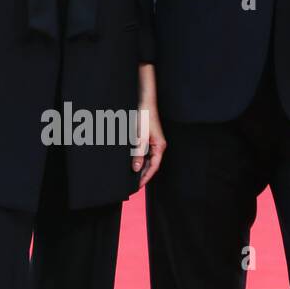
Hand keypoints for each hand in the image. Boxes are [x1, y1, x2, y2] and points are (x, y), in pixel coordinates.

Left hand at [133, 64, 164, 184]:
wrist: (144, 101)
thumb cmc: (144, 116)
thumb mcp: (140, 136)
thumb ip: (139, 153)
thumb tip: (136, 169)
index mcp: (160, 147)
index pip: (154, 167)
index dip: (146, 178)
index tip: (138, 186)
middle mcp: (158, 146)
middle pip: (151, 165)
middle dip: (142, 175)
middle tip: (132, 185)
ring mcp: (153, 142)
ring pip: (146, 159)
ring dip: (139, 167)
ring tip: (130, 177)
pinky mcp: (147, 138)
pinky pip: (143, 152)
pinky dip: (137, 158)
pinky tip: (130, 163)